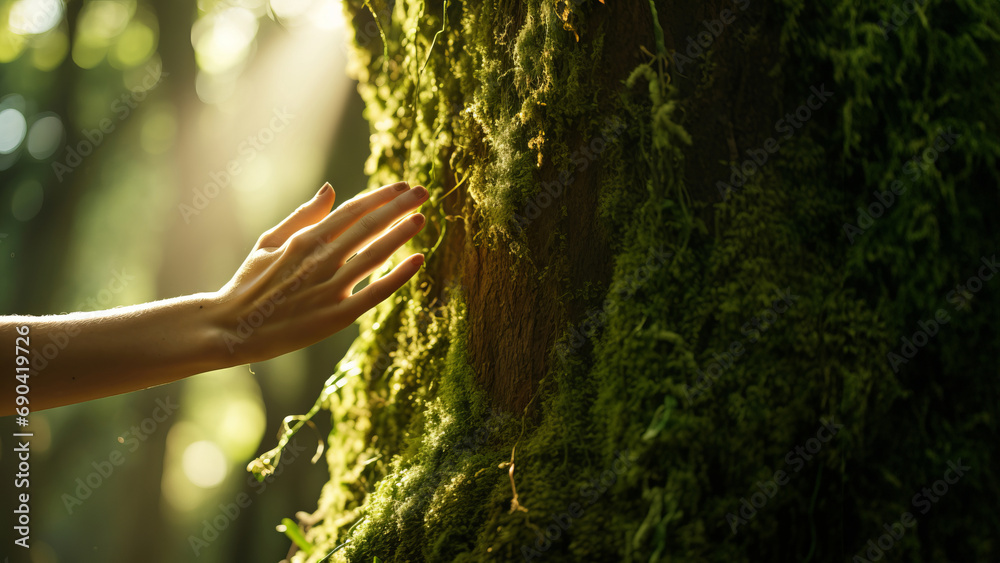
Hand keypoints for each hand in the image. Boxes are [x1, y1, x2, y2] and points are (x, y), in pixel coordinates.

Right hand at [212, 180, 427, 364]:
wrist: (229, 329)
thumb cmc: (249, 284)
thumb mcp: (269, 242)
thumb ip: (303, 215)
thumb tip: (330, 188)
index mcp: (303, 240)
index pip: (351, 211)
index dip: (379, 196)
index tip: (402, 185)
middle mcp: (319, 260)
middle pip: (367, 226)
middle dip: (398, 207)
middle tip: (422, 192)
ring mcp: (328, 288)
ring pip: (373, 254)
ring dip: (400, 233)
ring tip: (422, 217)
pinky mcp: (335, 317)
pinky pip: (374, 294)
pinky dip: (397, 277)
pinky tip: (417, 260)